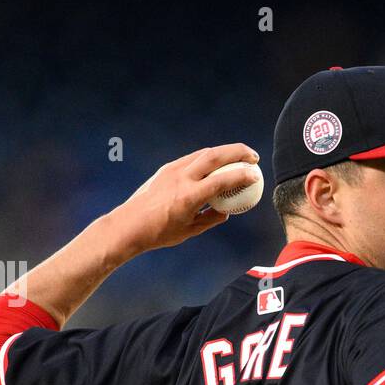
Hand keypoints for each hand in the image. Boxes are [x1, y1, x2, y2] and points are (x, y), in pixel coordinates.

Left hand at [110, 144, 260, 255]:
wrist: (129, 224)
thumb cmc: (159, 233)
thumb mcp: (190, 231)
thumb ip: (211, 219)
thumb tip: (226, 211)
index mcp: (189, 197)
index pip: (222, 181)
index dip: (242, 175)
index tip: (255, 175)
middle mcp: (181, 179)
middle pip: (214, 156)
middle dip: (238, 152)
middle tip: (253, 157)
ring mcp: (173, 171)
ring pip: (204, 153)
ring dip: (224, 152)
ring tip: (239, 156)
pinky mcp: (167, 169)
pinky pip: (192, 158)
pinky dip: (208, 158)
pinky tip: (216, 164)